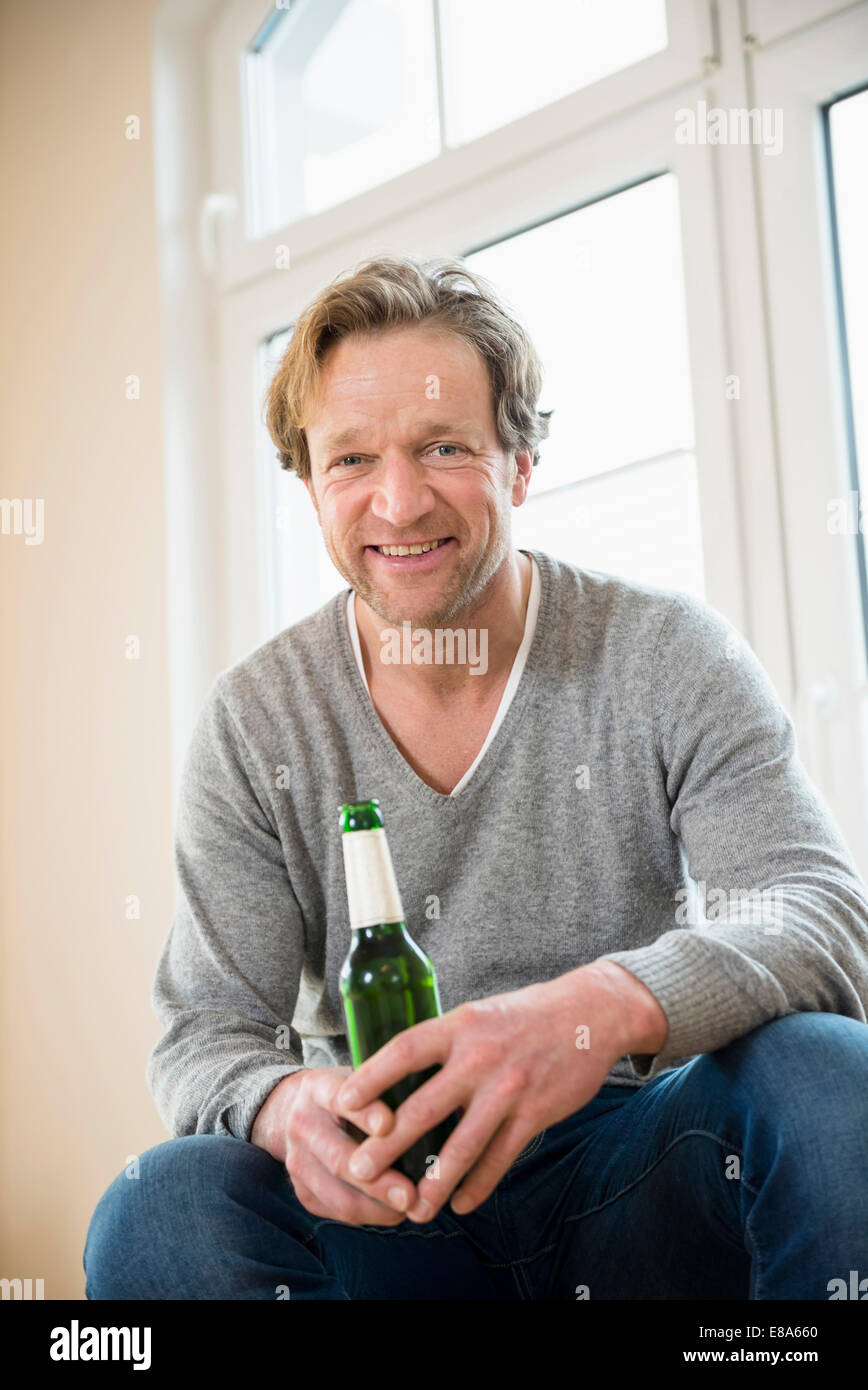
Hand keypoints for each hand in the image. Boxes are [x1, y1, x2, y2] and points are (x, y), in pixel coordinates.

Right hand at [250, 1066, 415, 1225]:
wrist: (292, 1110)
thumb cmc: (347, 1093)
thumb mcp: (359, 1078)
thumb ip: (387, 1088)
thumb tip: (434, 1105)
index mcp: (318, 1088)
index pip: (341, 1099)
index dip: (364, 1113)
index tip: (390, 1124)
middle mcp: (303, 1124)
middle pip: (339, 1160)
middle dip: (378, 1182)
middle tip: (411, 1195)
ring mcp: (296, 1160)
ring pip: (337, 1195)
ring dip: (376, 1208)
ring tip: (409, 1209)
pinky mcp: (300, 1189)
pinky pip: (335, 1211)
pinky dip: (368, 1216)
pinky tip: (393, 1211)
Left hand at [333, 960, 667, 1223]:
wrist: (590, 1014)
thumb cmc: (525, 1015)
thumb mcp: (478, 1015)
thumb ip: (445, 1042)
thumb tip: (400, 1071)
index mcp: (459, 1027)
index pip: (404, 1051)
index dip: (371, 1077)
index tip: (344, 1101)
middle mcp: (479, 1057)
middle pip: (424, 1107)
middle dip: (388, 1144)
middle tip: (360, 1170)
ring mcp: (508, 1088)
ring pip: (462, 1144)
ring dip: (434, 1181)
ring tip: (413, 1209)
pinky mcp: (535, 1112)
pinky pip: (501, 1157)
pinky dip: (480, 1184)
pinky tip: (463, 1204)